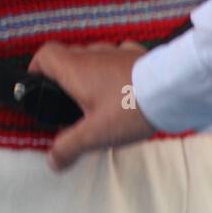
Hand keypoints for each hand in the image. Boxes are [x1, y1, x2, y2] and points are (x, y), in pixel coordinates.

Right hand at [27, 42, 155, 171]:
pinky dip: (114, 69)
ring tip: (97, 100)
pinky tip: (122, 87)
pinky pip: (118, 57)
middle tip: (69, 105)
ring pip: (94, 57)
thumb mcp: (95, 135)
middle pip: (68, 57)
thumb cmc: (129, 108)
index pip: (45, 55)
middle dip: (64, 78)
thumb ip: (69, 147)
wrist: (174, 90)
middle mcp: (93, 53)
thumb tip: (52, 161)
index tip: (38, 87)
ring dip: (91, 73)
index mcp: (75, 68)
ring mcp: (117, 51)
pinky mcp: (139, 55)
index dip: (37, 68)